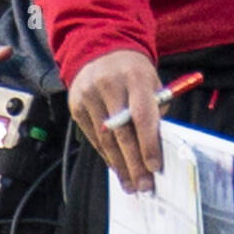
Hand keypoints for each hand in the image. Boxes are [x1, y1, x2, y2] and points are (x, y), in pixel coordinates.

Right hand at [68, 50, 163, 193]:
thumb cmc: (133, 70)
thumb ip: (155, 109)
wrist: (100, 49)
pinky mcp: (76, 105)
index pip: (142, 115)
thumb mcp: (151, 81)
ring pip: (105, 139)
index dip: (148, 144)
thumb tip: (157, 146)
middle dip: (134, 163)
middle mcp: (109, 85)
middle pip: (122, 132)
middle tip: (144, 185)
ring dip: (119, 165)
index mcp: (134, 77)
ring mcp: (89, 95)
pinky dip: (106, 154)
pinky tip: (116, 167)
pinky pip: (93, 137)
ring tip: (130, 183)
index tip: (155, 166)